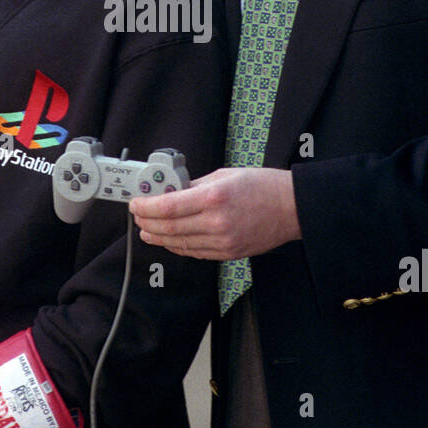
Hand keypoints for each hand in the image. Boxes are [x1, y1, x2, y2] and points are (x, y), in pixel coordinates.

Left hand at [129, 167, 301, 259]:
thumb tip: (173, 191)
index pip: (169, 207)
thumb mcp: (226, 174)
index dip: (146, 207)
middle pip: (170, 228)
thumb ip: (197, 184)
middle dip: (148, 223)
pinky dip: (179, 247)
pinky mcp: (229, 253)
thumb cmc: (263, 186)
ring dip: (159, 238)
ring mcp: (223, 241)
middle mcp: (217, 222)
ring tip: (147, 231)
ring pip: (180, 243)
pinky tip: (170, 241)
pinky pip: (196, 252)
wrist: (292, 208)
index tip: (136, 204)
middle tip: (137, 218)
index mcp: (215, 197)